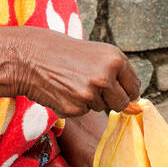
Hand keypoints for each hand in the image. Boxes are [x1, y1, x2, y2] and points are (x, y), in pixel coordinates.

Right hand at [6, 28, 139, 116]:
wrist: (31, 57)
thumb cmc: (65, 53)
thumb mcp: (97, 55)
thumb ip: (116, 73)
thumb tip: (136, 104)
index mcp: (116, 59)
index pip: (134, 87)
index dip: (125, 90)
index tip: (116, 89)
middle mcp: (106, 77)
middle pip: (121, 103)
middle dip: (109, 99)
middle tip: (89, 85)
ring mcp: (90, 94)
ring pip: (100, 108)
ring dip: (89, 100)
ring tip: (72, 82)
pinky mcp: (75, 108)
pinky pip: (83, 113)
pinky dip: (73, 105)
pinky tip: (62, 90)